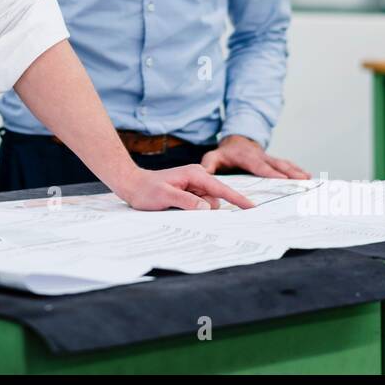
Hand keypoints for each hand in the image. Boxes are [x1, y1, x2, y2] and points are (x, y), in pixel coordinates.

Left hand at [113, 164, 255, 210]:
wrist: (132, 184)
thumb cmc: (146, 190)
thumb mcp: (165, 196)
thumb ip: (187, 202)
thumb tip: (208, 208)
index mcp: (194, 174)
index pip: (221, 189)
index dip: (238, 199)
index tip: (252, 208)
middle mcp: (197, 177)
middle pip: (216, 199)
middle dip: (207, 209)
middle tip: (182, 207)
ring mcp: (194, 184)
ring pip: (208, 204)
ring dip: (197, 210)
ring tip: (174, 205)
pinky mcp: (190, 191)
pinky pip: (200, 204)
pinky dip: (194, 209)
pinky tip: (177, 206)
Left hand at [201, 135, 310, 178]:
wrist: (236, 141)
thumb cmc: (225, 153)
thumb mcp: (213, 157)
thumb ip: (208, 165)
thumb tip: (204, 173)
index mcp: (247, 157)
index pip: (260, 166)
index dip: (271, 172)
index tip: (282, 179)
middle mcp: (261, 157)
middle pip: (277, 165)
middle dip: (290, 173)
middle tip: (302, 180)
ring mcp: (269, 158)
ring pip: (285, 164)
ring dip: (297, 171)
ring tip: (308, 179)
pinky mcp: (274, 160)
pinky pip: (287, 165)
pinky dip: (297, 169)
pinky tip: (307, 176)